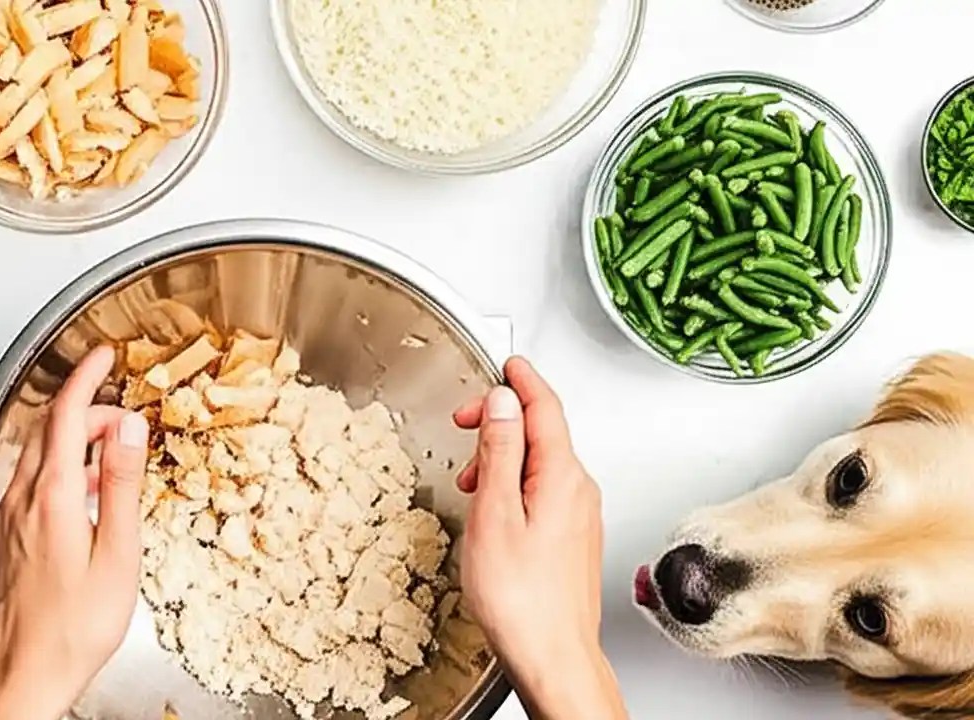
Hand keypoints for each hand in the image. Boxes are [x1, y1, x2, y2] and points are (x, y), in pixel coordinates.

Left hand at [0, 345, 149, 719]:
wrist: (24, 674)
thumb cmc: (74, 627)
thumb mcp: (118, 553)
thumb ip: (121, 483)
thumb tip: (128, 428)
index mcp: (51, 497)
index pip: (64, 415)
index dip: (84, 378)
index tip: (102, 357)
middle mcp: (19, 502)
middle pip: (47, 431)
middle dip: (84, 411)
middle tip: (121, 418)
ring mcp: (5, 521)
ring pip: (34, 458)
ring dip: (69, 442)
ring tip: (106, 454)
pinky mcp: (1, 539)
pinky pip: (26, 486)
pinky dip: (56, 472)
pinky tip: (78, 496)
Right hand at [454, 357, 624, 719]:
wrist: (552, 655)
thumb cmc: (521, 597)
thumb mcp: (495, 511)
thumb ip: (500, 450)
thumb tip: (504, 403)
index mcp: (562, 476)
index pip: (546, 408)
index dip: (522, 380)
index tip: (508, 362)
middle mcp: (579, 490)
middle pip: (543, 432)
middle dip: (502, 420)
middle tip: (465, 422)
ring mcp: (579, 515)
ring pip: (541, 463)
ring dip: (503, 457)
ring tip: (471, 481)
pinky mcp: (572, 536)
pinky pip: (544, 490)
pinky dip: (514, 484)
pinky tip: (492, 509)